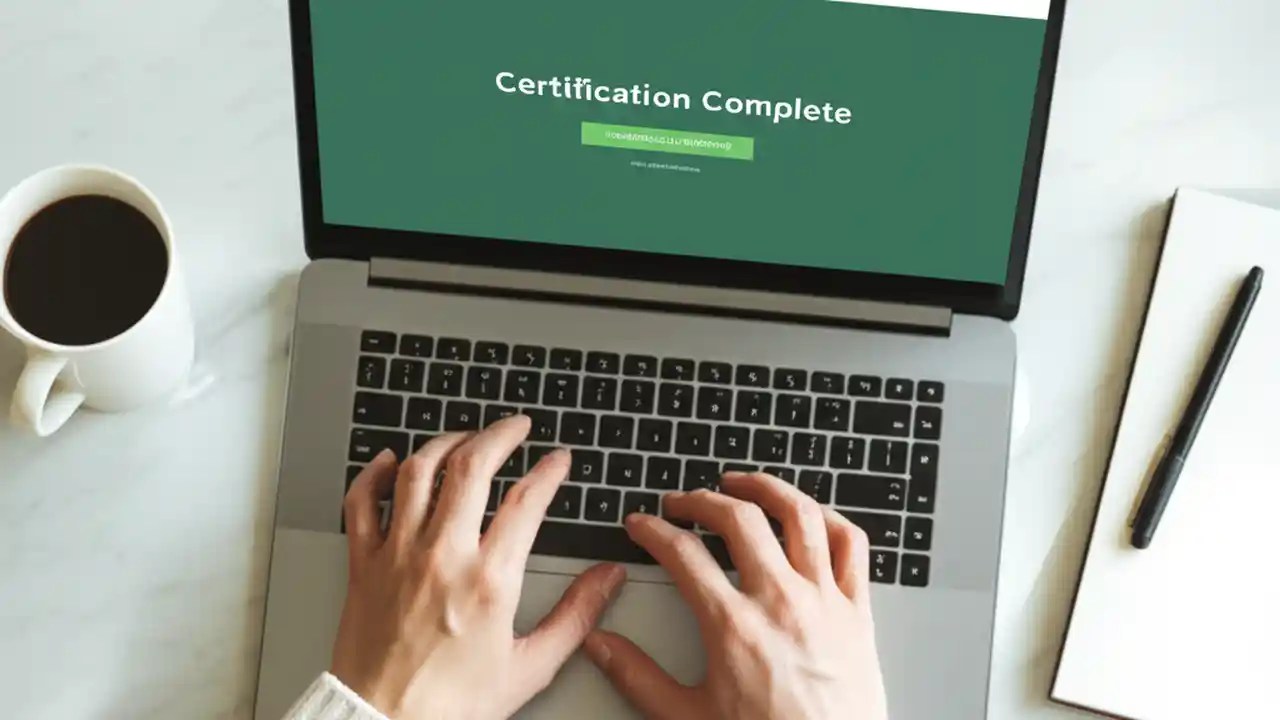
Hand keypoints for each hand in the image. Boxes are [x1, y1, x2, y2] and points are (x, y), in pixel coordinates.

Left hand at [332, 416, 625, 718]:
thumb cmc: (448, 706)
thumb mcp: (528, 667)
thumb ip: (575, 617)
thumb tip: (607, 580)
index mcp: (488, 581)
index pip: (526, 501)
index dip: (548, 471)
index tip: (557, 460)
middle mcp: (442, 556)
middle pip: (471, 467)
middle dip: (500, 434)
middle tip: (515, 426)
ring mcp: (398, 555)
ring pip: (418, 472)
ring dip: (445, 443)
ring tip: (465, 437)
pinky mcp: (363, 564)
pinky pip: (362, 502)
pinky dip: (374, 474)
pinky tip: (391, 462)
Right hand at [584, 472, 887, 719]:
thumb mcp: (688, 717)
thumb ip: (638, 677)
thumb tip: (601, 646)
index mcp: (733, 625)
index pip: (682, 553)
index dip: (653, 531)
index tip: (643, 525)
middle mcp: (780, 602)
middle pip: (739, 519)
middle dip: (702, 499)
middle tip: (682, 501)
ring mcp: (824, 600)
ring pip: (799, 516)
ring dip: (766, 488)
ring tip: (741, 482)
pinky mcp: (859, 610)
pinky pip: (851, 544)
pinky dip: (830, 518)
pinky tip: (810, 514)